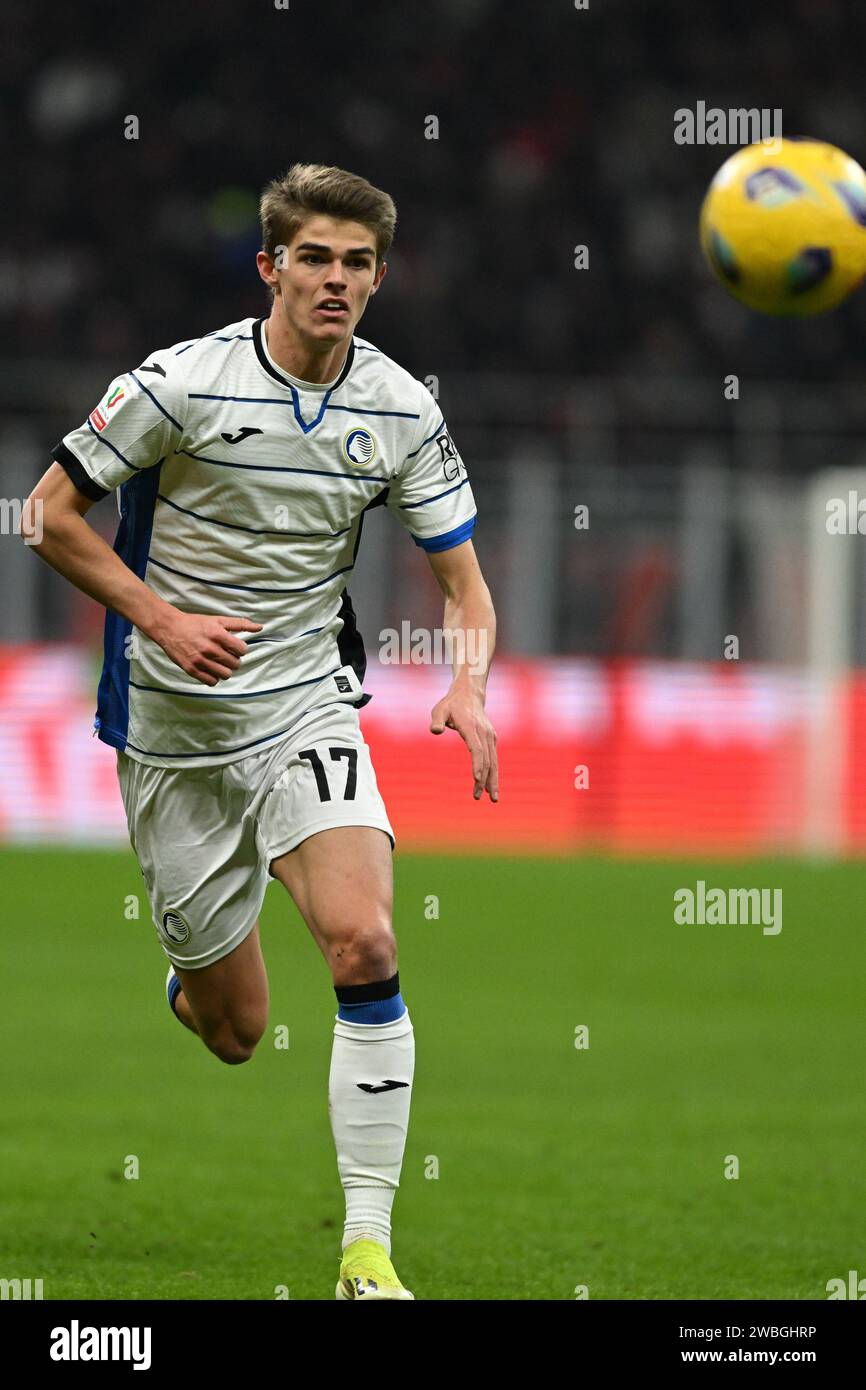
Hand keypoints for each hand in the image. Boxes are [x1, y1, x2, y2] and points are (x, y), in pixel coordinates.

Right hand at [151, 610, 262, 685]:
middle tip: (226, 655)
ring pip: (225, 675)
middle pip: (235, 664)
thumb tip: (260, 627)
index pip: (242, 650)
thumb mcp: (218, 620)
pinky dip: (214, 677)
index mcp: (217, 635)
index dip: (241, 649)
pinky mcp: (191, 670)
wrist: (170, 628)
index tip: (234, 647)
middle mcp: (209, 649)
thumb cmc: (195, 623)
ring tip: (219, 663)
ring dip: (225, 670)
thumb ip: (240, 624)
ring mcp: (200, 660)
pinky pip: (211, 682)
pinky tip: (210, 669)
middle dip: (233, 660)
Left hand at [430, 685, 498, 801]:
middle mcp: (484, 733)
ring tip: (493, 799)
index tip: (476, 779)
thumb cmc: (451, 704)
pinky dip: (494, 773)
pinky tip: (492, 786)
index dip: (477, 764)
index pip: (477, 748)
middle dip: (484, 779)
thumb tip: (435, 731)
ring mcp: (490, 736)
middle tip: (478, 797)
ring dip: (493, 780)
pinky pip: (494, 758)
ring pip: (493, 761)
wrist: (469, 694)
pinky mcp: (492, 739)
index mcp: (472, 727)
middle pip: (487, 759)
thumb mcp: (439, 709)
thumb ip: (437, 720)